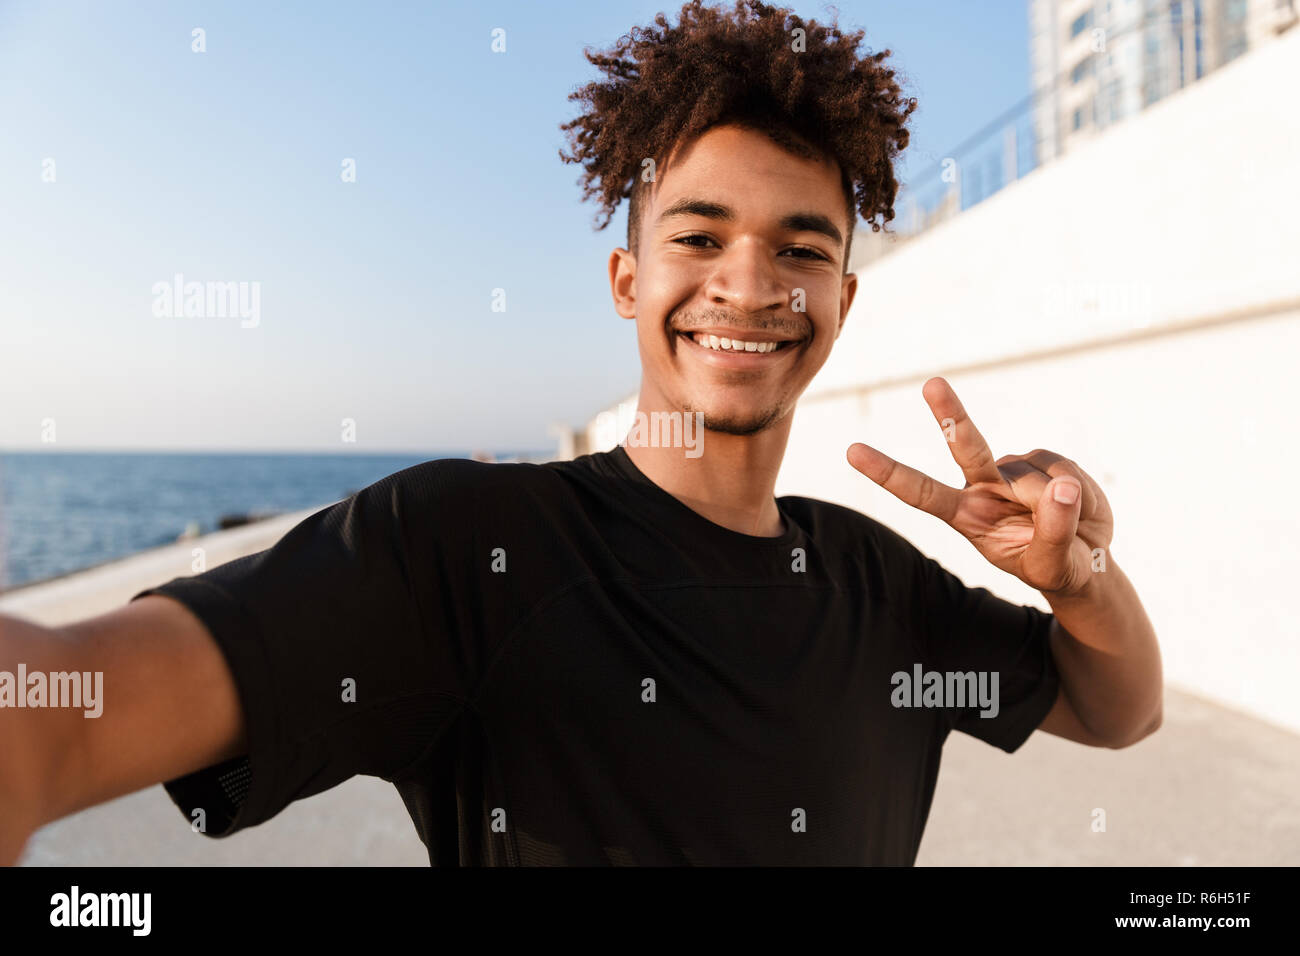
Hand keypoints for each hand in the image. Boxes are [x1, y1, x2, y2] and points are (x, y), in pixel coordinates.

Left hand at [846, 377, 1112, 596]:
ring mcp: (1016, 470)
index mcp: (966, 515)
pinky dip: (1079, 493)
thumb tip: (1060, 486)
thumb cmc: (1056, 567)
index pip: (920, 492)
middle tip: (931, 384)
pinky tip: (1076, 506)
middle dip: (951, 414)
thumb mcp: (1052, 565)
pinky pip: (1065, 469)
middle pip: (966, 446)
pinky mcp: (1048, 460)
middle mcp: (984, 485)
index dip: (887, 473)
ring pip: (1036, 475)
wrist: (1086, 561)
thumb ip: (1053, 531)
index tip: (853, 452)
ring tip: (1066, 526)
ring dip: (1059, 503)